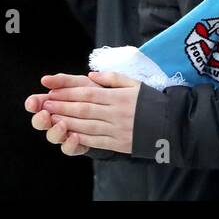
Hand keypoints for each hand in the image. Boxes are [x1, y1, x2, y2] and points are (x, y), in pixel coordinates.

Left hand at [26, 71, 140, 154]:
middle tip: (46, 104)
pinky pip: (96, 140)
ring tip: (52, 118)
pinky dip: (81, 137)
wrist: (171, 125)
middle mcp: (116, 112)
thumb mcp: (135, 83)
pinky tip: (69, 134)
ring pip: (87, 125)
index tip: (53, 92)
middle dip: (63, 106)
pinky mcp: (119, 143)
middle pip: (84, 109)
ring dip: (67, 122)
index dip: (68, 93)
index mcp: (119, 96)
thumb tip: (92, 75)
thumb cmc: (151, 101)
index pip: (88, 93)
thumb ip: (113, 78)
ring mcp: (117, 129)